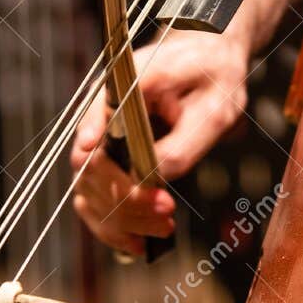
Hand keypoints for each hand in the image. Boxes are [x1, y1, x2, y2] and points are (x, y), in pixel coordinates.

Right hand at [70, 27, 251, 254]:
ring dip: (120, 220)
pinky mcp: (107, 161)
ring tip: (163, 231)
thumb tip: (157, 179)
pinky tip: (140, 244)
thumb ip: (183, 142)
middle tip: (168, 215)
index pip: (96, 134)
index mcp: (119, 89)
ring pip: (87, 192)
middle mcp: (98, 114)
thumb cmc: (212, 75)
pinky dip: (112, 227)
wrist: (206, 58)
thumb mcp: (214, 105)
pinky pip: (94, 201)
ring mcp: (98, 139)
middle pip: (89, 171)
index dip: (114, 174)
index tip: (154, 199)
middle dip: (127, 202)